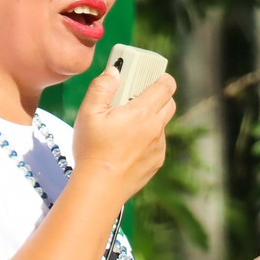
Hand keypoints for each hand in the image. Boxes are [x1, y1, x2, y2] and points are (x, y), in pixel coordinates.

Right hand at [70, 67, 177, 200]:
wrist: (100, 187)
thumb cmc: (92, 149)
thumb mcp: (89, 113)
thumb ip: (102, 87)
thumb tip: (114, 71)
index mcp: (142, 112)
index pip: (166, 86)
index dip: (162, 77)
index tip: (151, 76)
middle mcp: (156, 128)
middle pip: (170, 102)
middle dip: (158, 95)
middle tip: (137, 96)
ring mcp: (158, 147)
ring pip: (162, 124)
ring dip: (151, 118)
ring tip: (126, 124)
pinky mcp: (156, 162)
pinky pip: (157, 143)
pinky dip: (147, 138)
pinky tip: (127, 145)